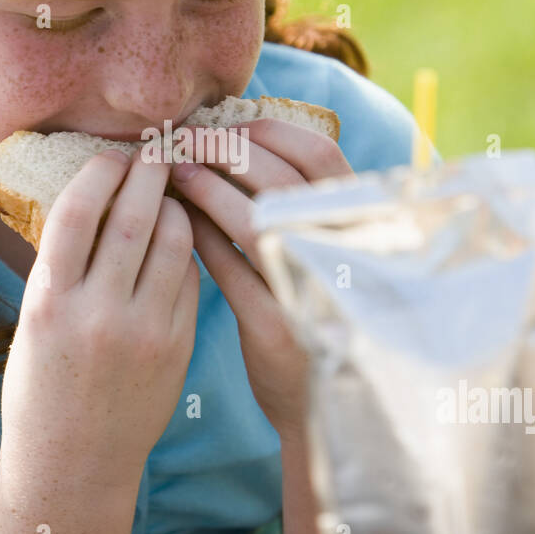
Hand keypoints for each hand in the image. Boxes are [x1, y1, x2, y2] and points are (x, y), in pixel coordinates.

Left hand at [169, 118, 353, 442]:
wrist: (325, 408)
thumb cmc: (319, 316)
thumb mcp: (326, 254)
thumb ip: (300, 204)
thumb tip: (240, 141)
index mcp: (361, 227)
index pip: (320, 153)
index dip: (271, 131)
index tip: (228, 125)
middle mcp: (344, 254)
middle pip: (283, 178)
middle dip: (226, 149)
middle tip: (184, 141)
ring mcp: (311, 293)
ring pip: (253, 220)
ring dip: (206, 187)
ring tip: (173, 172)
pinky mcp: (276, 328)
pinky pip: (227, 268)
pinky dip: (198, 236)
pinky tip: (175, 221)